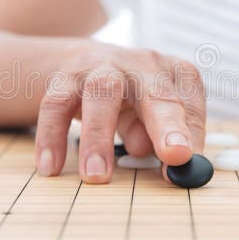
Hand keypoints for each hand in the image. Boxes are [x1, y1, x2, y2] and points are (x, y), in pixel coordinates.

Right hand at [34, 43, 205, 184]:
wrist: (92, 65)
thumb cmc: (137, 101)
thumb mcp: (158, 119)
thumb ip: (165, 141)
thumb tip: (171, 167)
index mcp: (174, 74)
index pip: (187, 103)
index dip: (187, 131)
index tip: (183, 159)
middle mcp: (142, 64)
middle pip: (155, 91)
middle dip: (164, 124)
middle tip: (172, 156)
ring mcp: (102, 66)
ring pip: (101, 94)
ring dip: (98, 137)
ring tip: (96, 175)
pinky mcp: (66, 77)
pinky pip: (56, 105)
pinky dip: (52, 137)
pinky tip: (51, 167)